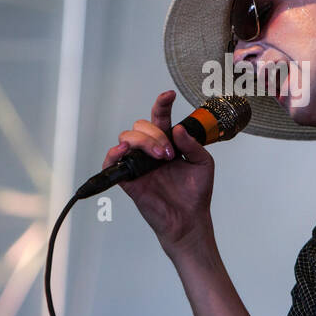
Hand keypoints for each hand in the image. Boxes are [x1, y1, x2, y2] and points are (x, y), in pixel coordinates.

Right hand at [100, 89, 215, 256]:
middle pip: (141, 127)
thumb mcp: (203, 164)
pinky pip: (112, 163)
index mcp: (168, 144)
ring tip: (160, 158)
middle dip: (154, 134)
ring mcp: (139, 164)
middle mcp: (151, 152)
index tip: (169, 95)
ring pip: (127, 139)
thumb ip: (193, 144)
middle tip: (169, 153)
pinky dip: (113, 154)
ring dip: (143, 142)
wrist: (189, 220)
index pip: (160, 119)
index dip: (162, 104)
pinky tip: (123, 151)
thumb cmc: (195, 194)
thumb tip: (177, 129)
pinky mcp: (129, 180)